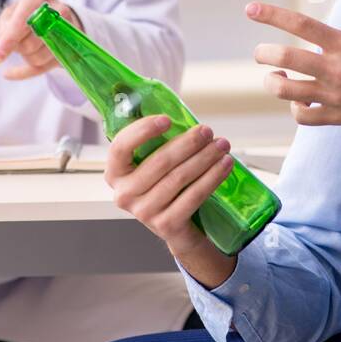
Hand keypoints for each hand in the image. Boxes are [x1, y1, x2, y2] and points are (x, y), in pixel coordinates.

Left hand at [0, 0, 83, 79]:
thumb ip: (5, 29)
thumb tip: (2, 51)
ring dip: (26, 57)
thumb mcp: (10, 14)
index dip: (10, 39)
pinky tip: (11, 72)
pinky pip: (44, 68)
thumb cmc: (26, 15)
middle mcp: (59, 11)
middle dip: (19, 48)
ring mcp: (69, 31)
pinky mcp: (70, 50)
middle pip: (31, 43)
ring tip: (27, 46)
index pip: (24, 20)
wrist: (52, 16)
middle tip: (17, 43)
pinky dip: (25, 72)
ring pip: (39, 58)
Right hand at [104, 114, 233, 257]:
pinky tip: (225, 165)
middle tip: (207, 131)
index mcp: (115, 174)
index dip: (142, 131)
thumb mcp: (152, 165)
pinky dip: (212, 177)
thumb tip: (180, 115)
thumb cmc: (164, 185)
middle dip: (188, 143)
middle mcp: (124, 195)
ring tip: (222, 145)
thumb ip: (156, 143)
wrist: (177, 226)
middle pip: (159, 162)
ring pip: (179, 177)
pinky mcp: (166, 225)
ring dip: (205, 158)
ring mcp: (144, 213)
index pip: (120, 147)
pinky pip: (193, 196)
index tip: (167, 119)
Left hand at [249, 0, 340, 162]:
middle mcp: (337, 70)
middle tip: (260, 52)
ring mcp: (336, 96)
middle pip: (284, 58)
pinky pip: (303, 116)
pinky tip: (297, 98)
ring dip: (273, 81)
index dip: (272, 15)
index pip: (300, 25)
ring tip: (274, 74)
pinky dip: (294, 107)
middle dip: (263, 53)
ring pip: (286, 91)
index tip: (251, 9)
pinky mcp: (339, 117)